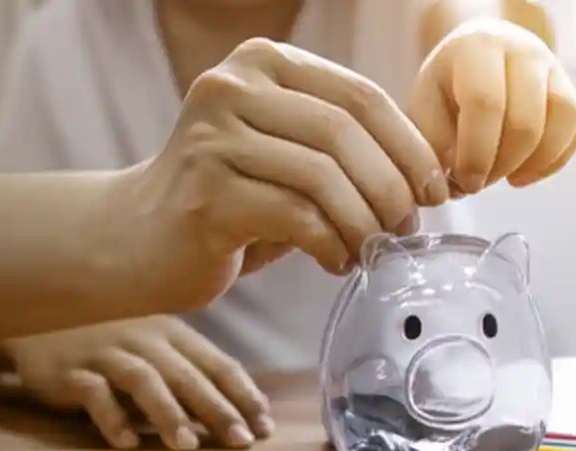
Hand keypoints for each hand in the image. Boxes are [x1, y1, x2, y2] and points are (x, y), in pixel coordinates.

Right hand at [0, 316, 271, 450]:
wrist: (37, 318)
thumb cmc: (108, 338)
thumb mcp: (153, 345)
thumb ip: (189, 371)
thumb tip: (240, 412)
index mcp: (173, 333)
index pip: (219, 364)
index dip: (245, 394)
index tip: (267, 426)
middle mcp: (145, 339)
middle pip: (188, 375)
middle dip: (219, 409)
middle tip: (242, 441)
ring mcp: (107, 352)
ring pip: (145, 381)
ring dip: (169, 414)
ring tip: (188, 446)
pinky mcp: (71, 369)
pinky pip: (94, 393)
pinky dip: (112, 418)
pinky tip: (128, 444)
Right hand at [113, 37, 449, 312]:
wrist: (139, 240)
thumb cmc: (233, 199)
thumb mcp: (291, 153)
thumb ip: (346, 145)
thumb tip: (433, 172)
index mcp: (262, 62)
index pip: (361, 97)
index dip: (410, 147)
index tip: (435, 190)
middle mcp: (231, 87)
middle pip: (346, 134)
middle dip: (391, 188)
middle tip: (406, 228)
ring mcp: (212, 139)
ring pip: (324, 178)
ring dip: (364, 224)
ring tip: (371, 250)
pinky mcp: (204, 194)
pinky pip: (297, 217)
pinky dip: (331, 245)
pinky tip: (336, 262)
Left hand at [409, 18, 575, 195]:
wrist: (477, 54)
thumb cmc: (447, 85)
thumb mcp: (426, 104)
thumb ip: (435, 141)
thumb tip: (457, 178)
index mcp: (478, 48)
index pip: (485, 103)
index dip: (477, 153)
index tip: (466, 181)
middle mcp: (523, 51)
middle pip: (526, 120)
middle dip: (503, 165)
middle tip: (480, 182)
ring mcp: (553, 68)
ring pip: (562, 122)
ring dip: (533, 164)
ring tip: (506, 177)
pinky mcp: (570, 91)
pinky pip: (575, 132)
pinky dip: (551, 163)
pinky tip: (523, 173)